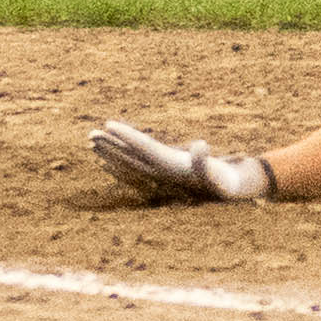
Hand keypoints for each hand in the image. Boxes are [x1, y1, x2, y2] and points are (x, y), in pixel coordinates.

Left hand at [89, 120, 271, 202]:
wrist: (231, 196)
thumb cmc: (225, 182)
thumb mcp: (220, 173)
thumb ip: (207, 162)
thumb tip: (200, 146)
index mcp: (171, 168)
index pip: (144, 148)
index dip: (126, 136)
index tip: (109, 124)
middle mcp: (160, 174)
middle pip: (130, 158)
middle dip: (111, 145)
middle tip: (89, 134)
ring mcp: (159, 177)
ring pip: (129, 164)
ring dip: (110, 153)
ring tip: (92, 143)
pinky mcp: (161, 178)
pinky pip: (134, 172)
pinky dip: (118, 166)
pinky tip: (106, 162)